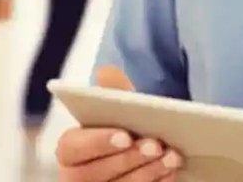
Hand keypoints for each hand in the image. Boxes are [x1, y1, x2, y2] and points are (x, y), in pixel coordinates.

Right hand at [55, 66, 183, 180]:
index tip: (125, 136)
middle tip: (155, 145)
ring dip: (146, 173)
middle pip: (93, 174)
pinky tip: (171, 172)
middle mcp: (77, 176)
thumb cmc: (128, 131)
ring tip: (171, 156)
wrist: (145, 155)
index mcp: (71, 150)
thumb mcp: (124, 112)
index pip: (71, 148)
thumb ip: (114, 94)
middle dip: (128, 158)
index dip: (98, 142)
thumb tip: (106, 72)